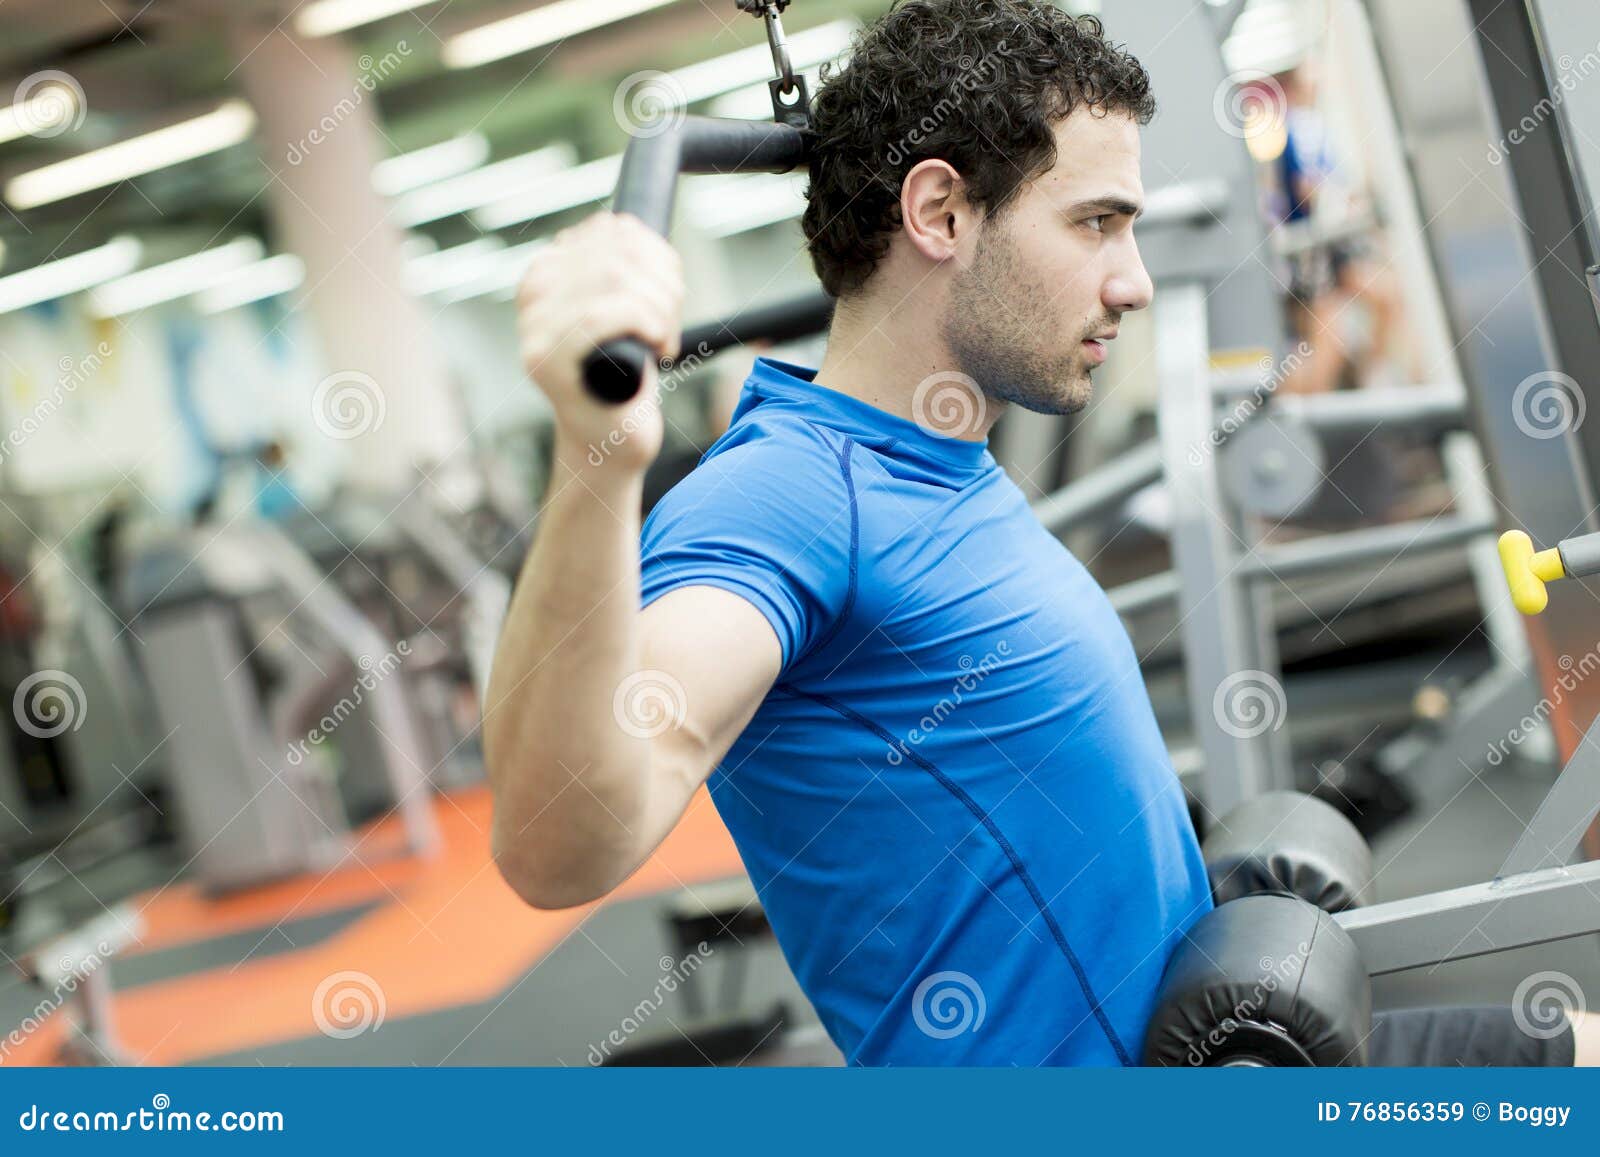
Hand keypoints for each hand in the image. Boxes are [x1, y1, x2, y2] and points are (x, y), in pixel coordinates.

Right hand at [516, 212, 685, 471]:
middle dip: (664, 286)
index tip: (669, 295)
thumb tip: (624, 226)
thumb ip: (620, 266)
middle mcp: (533, 293)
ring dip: (661, 309)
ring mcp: (534, 328)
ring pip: (615, 278)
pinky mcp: (546, 361)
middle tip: (670, 324)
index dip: (659, 257)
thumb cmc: (624, 376)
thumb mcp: (625, 308)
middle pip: (618, 254)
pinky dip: (647, 325)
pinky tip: (658, 348)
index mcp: (549, 271)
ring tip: (664, 339)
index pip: (614, 231)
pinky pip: (602, 314)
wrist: (609, 440)